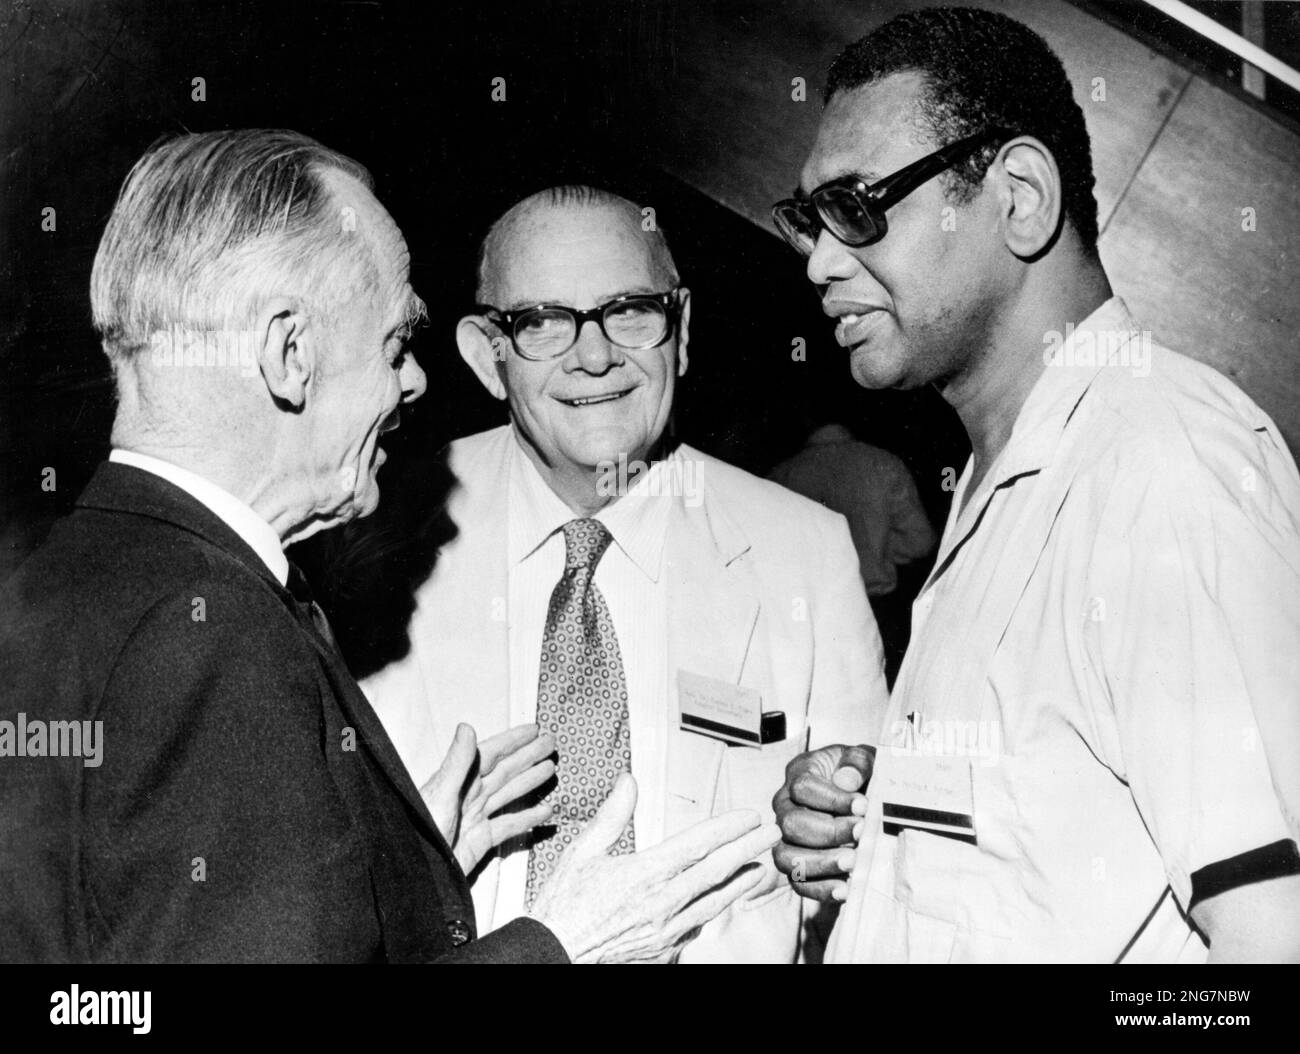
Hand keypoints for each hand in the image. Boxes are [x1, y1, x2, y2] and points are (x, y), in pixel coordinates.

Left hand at [420, 722, 555, 875]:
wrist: (417, 877)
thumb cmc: (420, 834)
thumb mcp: (440, 795)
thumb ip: (456, 763)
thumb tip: (466, 728)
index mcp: (458, 781)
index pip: (490, 754)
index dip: (512, 741)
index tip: (532, 730)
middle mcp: (468, 797)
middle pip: (504, 771)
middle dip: (527, 757)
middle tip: (549, 744)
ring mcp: (475, 818)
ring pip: (509, 794)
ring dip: (529, 781)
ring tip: (550, 769)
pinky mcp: (480, 841)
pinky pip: (509, 826)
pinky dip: (528, 818)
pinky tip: (544, 811)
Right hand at [530, 774, 779, 962]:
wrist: (552, 958)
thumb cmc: (562, 906)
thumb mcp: (581, 853)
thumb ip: (612, 815)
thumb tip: (628, 780)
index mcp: (645, 874)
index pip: (699, 844)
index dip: (729, 828)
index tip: (750, 816)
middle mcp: (663, 904)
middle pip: (718, 872)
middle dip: (748, 849)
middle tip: (771, 834)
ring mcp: (667, 933)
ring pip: (714, 903)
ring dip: (739, 883)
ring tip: (759, 868)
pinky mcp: (664, 953)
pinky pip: (696, 927)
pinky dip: (712, 910)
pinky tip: (719, 901)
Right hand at [772, 743, 873, 902]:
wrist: (860, 796)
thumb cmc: (859, 775)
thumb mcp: (863, 758)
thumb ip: (857, 762)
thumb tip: (846, 781)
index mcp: (799, 774)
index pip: (803, 787)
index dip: (832, 799)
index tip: (863, 807)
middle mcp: (784, 805)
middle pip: (791, 823)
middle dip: (829, 832)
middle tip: (860, 834)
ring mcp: (785, 837)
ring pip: (786, 856)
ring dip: (821, 863)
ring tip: (853, 863)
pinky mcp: (796, 864)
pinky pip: (797, 882)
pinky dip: (820, 889)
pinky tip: (846, 889)